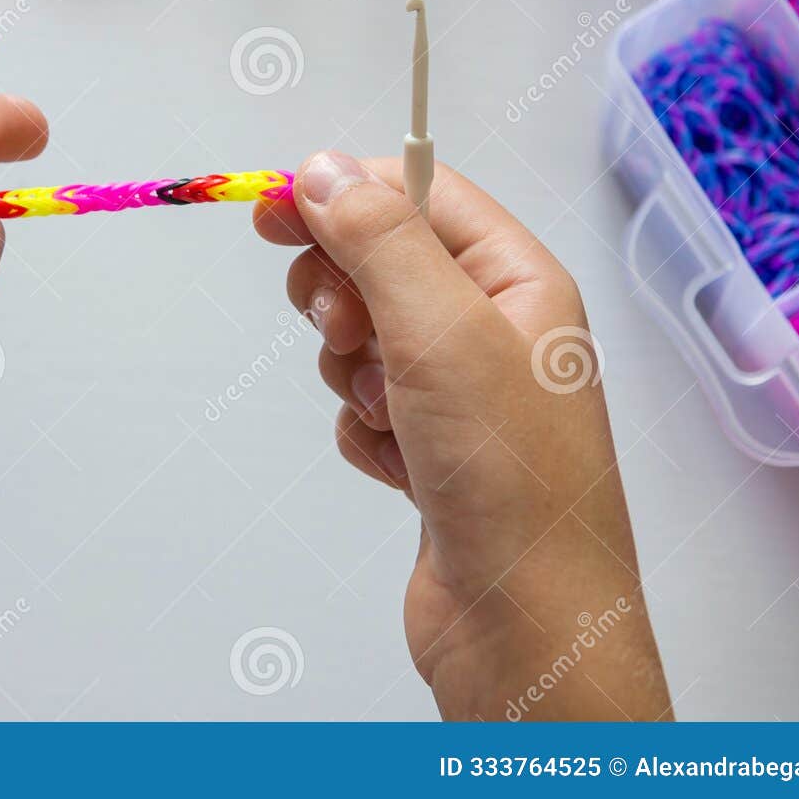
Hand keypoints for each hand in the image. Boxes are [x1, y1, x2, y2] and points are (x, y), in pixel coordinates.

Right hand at [256, 152, 671, 721]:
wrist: (525, 628)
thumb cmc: (512, 482)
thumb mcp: (443, 334)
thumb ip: (378, 240)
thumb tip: (323, 169)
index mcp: (519, 280)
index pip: (420, 193)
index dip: (344, 192)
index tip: (273, 208)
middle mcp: (494, 328)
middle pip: (381, 261)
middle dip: (345, 295)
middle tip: (348, 334)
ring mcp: (462, 394)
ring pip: (362, 338)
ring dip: (355, 374)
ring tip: (394, 417)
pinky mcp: (432, 450)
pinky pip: (362, 407)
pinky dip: (363, 432)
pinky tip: (398, 466)